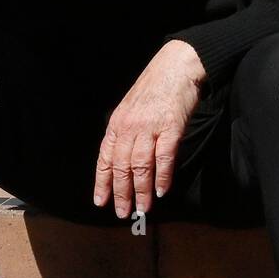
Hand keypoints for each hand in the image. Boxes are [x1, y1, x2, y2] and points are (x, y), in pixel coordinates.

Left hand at [94, 40, 205, 218]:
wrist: (177, 65)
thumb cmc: (156, 86)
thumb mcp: (132, 107)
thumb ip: (127, 130)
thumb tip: (125, 157)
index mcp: (117, 122)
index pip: (105, 158)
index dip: (102, 182)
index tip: (101, 202)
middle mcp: (130, 126)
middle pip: (121, 166)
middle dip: (121, 192)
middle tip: (123, 212)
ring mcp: (150, 127)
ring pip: (141, 166)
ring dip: (142, 190)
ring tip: (143, 208)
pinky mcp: (171, 127)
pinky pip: (164, 157)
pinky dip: (162, 176)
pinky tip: (162, 190)